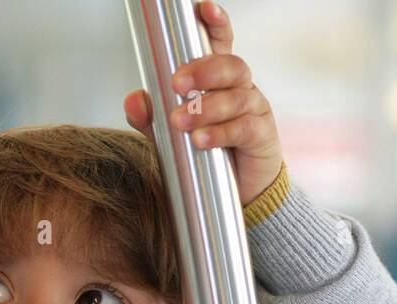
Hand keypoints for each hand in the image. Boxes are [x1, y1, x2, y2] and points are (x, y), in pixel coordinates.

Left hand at [123, 0, 283, 206]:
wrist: (238, 193)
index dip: (215, 23)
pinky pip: (244, 127)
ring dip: (207, 107)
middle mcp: (239, 87)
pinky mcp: (262, 135)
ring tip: (182, 122)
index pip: (220, 42)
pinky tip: (202, 140)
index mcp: (217, 79)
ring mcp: (254, 108)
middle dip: (202, 70)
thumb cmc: (206, 153)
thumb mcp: (171, 136)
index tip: (203, 10)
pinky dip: (221, 132)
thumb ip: (152, 118)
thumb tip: (134, 100)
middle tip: (176, 85)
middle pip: (229, 65)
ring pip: (236, 95)